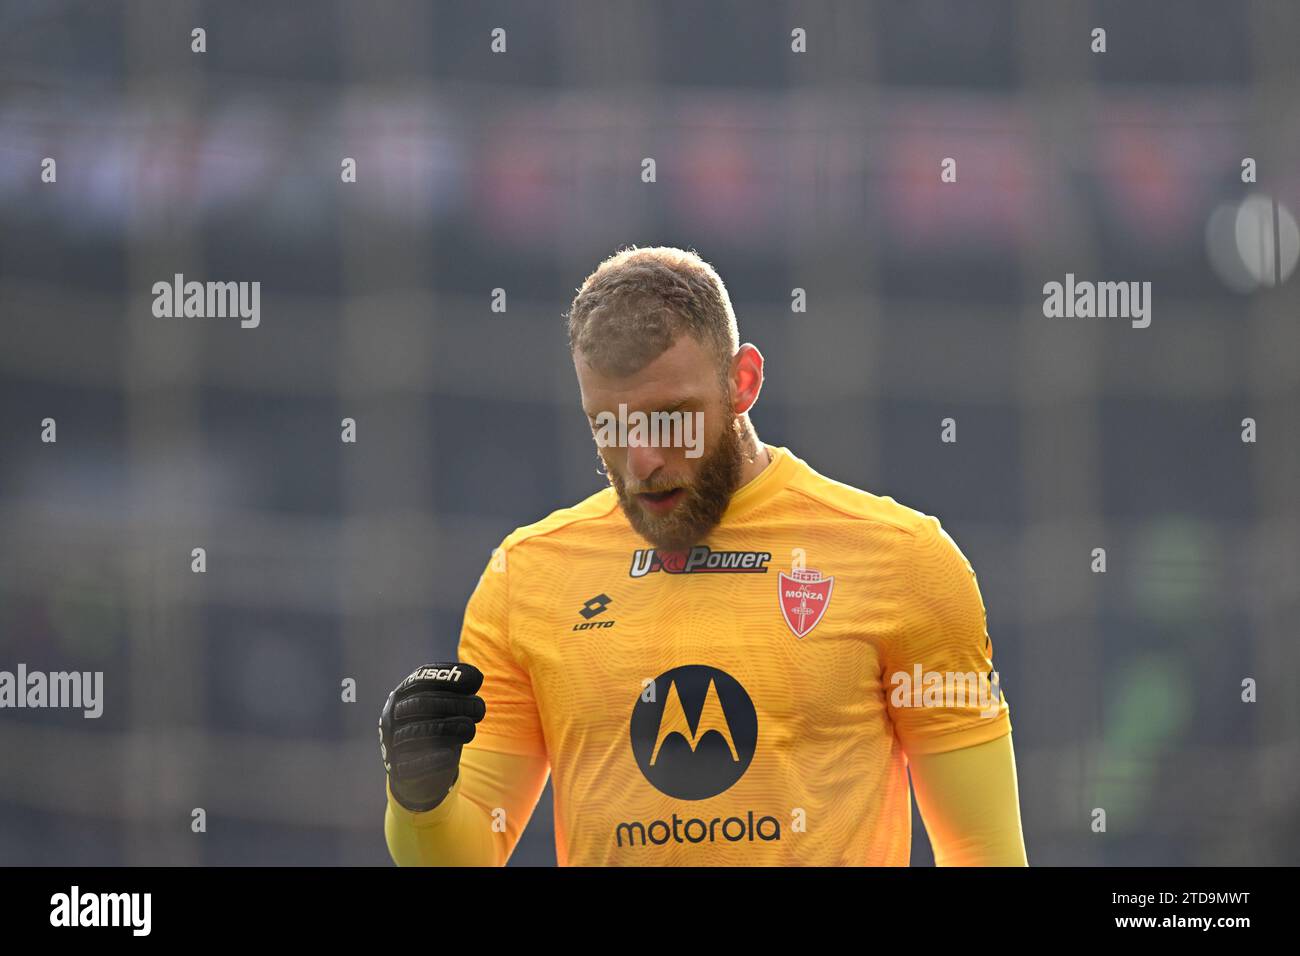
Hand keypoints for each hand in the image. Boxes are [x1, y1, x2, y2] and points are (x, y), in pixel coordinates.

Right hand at [379, 662, 485, 811]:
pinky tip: (450, 755)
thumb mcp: (445, 708)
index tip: (477, 680)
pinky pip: (410, 763)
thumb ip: (457, 694)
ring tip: (471, 729)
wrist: (415, 771)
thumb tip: (476, 677)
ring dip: (447, 728)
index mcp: (404, 693)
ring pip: (415, 732)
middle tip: (481, 709)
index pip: (421, 678)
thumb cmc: (437, 728)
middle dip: (455, 703)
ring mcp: (390, 741)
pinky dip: (431, 759)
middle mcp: (392, 714)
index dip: (448, 676)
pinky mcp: (395, 768)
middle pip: (421, 703)